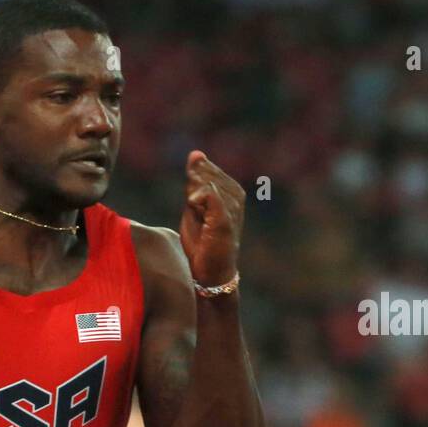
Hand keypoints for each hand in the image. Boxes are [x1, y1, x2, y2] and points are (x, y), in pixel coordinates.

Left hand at [179, 152, 244, 288]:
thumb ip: (194, 184)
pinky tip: (192, 204)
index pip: (207, 169)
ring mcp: (232, 208)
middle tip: (192, 208)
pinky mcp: (225, 219)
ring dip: (194, 192)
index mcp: (230, 191)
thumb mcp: (194, 208)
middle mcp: (236, 196)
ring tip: (194, 212)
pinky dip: (198, 197)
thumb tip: (196, 152)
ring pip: (207, 182)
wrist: (211, 273)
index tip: (191, 203)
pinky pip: (210, 195)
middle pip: (206, 173)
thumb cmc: (202, 243)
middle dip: (193, 184)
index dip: (192, 180)